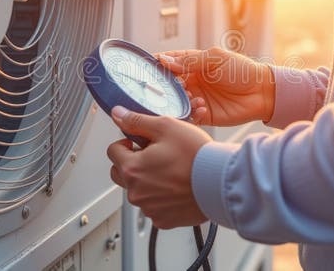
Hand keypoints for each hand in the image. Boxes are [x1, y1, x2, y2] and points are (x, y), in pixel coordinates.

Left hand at [106, 106, 210, 228]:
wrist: (221, 184)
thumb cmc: (197, 156)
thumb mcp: (166, 126)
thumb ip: (137, 121)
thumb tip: (118, 114)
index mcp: (132, 169)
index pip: (112, 151)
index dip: (126, 143)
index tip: (139, 143)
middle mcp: (136, 192)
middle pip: (120, 173)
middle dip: (132, 163)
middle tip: (154, 156)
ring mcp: (149, 208)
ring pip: (138, 190)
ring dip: (147, 181)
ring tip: (172, 171)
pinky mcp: (163, 220)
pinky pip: (154, 206)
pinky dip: (161, 198)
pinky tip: (177, 187)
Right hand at [157, 47, 274, 125]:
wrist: (263, 92)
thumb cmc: (242, 70)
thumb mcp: (216, 59)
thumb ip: (191, 60)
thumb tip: (165, 60)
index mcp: (192, 64)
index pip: (168, 63)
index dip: (156, 65)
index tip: (147, 68)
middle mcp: (190, 82)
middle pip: (167, 84)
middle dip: (165, 86)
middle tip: (172, 86)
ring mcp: (195, 98)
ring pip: (175, 101)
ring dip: (179, 100)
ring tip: (193, 96)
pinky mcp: (203, 114)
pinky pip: (189, 116)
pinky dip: (192, 112)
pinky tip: (203, 107)